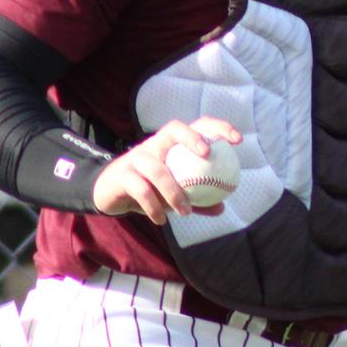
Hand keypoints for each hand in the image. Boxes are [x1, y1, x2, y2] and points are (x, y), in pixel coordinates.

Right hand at [92, 117, 242, 223]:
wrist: (109, 194)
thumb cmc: (149, 190)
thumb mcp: (173, 195)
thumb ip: (197, 200)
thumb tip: (222, 208)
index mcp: (171, 145)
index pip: (197, 125)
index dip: (218, 128)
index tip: (237, 140)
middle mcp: (154, 145)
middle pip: (173, 129)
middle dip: (192, 137)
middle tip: (207, 155)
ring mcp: (136, 157)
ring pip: (157, 168)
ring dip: (173, 192)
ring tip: (185, 212)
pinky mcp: (122, 175)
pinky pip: (141, 190)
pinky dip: (153, 207)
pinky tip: (161, 220)